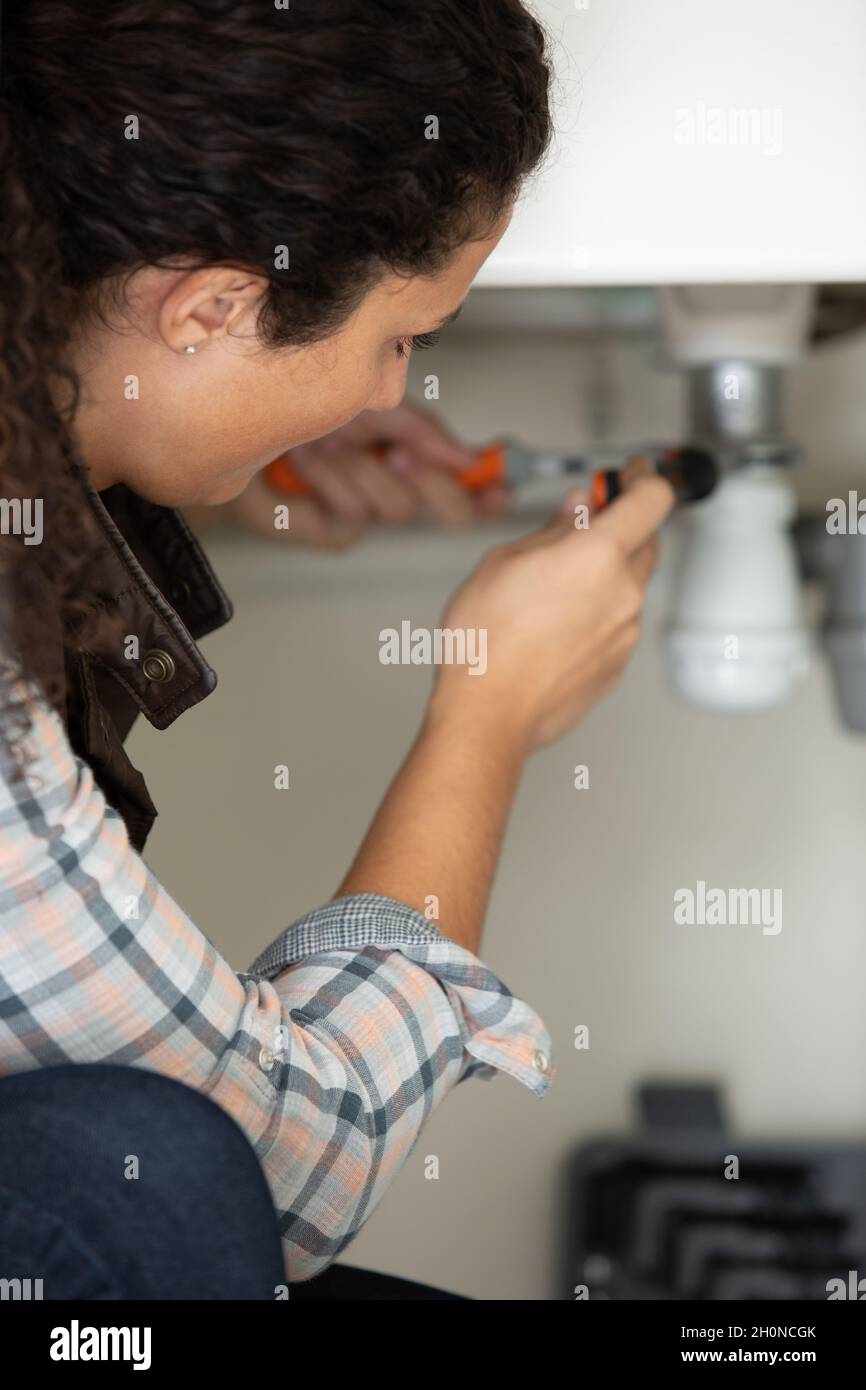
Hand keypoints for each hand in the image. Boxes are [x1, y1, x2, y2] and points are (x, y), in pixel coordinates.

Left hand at [194, 404, 508, 547]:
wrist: (227, 416)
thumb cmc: (291, 399)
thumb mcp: (372, 398)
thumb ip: (424, 429)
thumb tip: (469, 455)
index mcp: (409, 453)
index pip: (466, 484)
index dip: (487, 489)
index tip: (501, 484)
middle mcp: (390, 485)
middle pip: (444, 508)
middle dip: (425, 476)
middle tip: (397, 451)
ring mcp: (361, 510)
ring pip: (395, 508)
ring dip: (360, 466)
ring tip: (326, 439)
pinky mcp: (326, 530)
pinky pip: (352, 519)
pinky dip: (329, 482)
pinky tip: (307, 460)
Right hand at [427, 474, 675, 753]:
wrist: (489, 714)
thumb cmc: (485, 643)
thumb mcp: (503, 562)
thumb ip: (551, 530)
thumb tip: (575, 510)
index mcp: (598, 554)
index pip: (652, 498)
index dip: (643, 478)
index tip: (630, 474)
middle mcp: (623, 592)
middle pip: (647, 542)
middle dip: (622, 527)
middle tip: (586, 525)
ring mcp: (625, 632)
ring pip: (629, 586)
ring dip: (605, 576)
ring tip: (553, 588)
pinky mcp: (617, 664)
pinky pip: (617, 624)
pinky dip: (598, 614)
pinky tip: (556, 625)